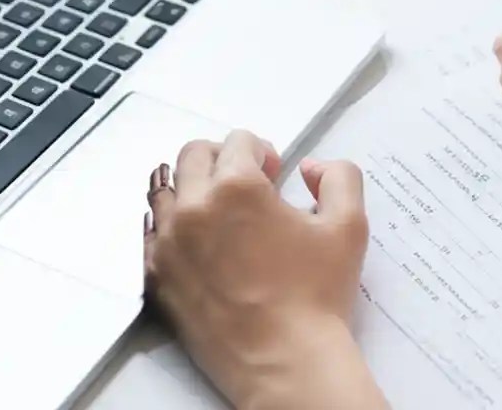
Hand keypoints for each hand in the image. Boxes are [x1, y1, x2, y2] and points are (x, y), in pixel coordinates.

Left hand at [145, 130, 385, 409]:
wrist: (285, 360)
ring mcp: (168, 241)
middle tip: (245, 183)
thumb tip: (311, 167)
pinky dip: (171, 226)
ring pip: (166, 190)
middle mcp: (194, 206)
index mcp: (237, 186)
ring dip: (192, 188)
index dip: (261, 151)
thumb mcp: (349, 225)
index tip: (272, 171)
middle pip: (194, 155)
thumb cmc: (316, 296)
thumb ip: (338, 176)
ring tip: (217, 210)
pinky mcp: (156, 274)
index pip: (238, 141)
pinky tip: (197, 240)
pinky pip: (152, 232)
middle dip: (221, 159)